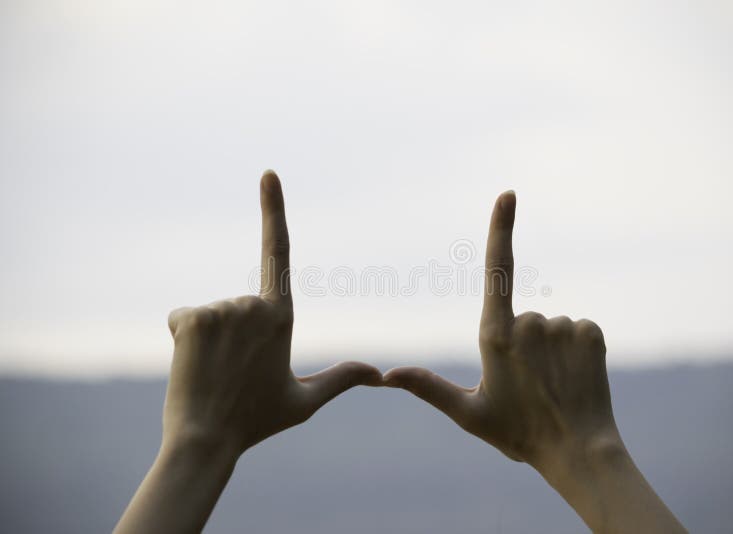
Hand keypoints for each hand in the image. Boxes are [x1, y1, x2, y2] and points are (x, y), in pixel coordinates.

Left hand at [163, 171, 381, 456]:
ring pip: (210, 314)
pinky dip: (182, 338)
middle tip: (230, 371)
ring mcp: (222, 310)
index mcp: (282, 318)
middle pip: (237, 307)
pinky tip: (189, 364)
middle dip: (231, 333)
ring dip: (208, 338)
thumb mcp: (303, 401)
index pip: (280, 253)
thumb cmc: (256, 420)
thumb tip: (379, 374)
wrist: (207, 440)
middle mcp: (254, 306)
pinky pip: (182, 318)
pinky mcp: (190, 316)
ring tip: (212, 371)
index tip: (268, 174)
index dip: (274, 210)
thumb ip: (340, 379)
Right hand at [384, 191, 685, 532]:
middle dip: (522, 345)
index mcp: (496, 336)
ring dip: (549, 350)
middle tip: (528, 386)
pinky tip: (575, 378)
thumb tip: (387, 375)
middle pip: (521, 318)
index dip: (500, 229)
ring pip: (549, 326)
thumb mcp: (469, 414)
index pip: (496, 271)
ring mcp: (562, 325)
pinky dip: (575, 349)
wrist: (579, 451)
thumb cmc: (519, 434)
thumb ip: (429, 388)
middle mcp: (529, 323)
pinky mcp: (591, 331)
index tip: (508, 195)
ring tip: (552, 386)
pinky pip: (578, 329)